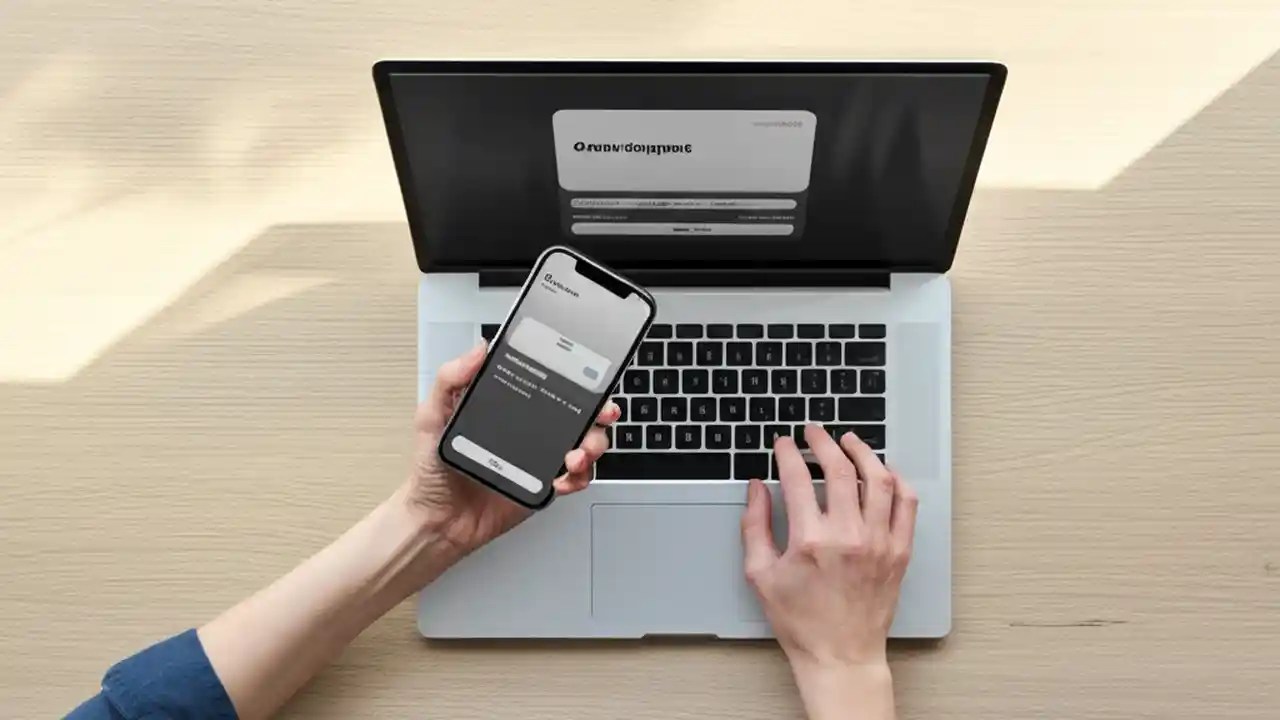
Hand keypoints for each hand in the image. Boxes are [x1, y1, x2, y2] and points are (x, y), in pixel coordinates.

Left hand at [408, 344, 618, 559]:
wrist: (437, 520)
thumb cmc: (432, 469)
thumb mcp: (432, 416)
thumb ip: (451, 379)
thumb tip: (478, 350)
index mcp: (509, 407)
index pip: (549, 385)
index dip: (575, 378)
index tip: (588, 376)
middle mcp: (530, 429)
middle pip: (578, 413)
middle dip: (599, 411)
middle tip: (601, 414)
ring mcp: (540, 457)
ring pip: (585, 443)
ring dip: (592, 445)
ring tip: (577, 454)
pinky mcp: (544, 485)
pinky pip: (576, 478)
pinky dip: (578, 477)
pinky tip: (562, 478)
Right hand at [740, 425, 917, 719]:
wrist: (840, 655)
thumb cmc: (800, 621)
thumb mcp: (760, 574)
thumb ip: (755, 525)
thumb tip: (757, 488)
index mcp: (810, 540)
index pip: (799, 477)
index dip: (788, 453)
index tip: (784, 444)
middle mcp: (848, 536)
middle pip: (840, 469)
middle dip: (823, 442)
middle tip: (814, 433)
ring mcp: (879, 542)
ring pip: (878, 479)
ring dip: (862, 452)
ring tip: (849, 442)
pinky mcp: (899, 552)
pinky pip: (906, 504)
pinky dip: (896, 481)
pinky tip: (883, 472)